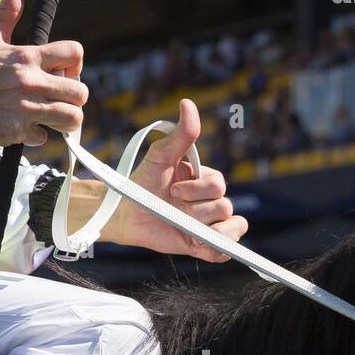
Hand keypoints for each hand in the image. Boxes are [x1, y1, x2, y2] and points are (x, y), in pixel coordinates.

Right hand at [0, 0, 86, 145]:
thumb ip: (7, 8)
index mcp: (27, 57)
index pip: (75, 53)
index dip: (75, 63)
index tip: (65, 71)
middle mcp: (30, 82)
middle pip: (81, 92)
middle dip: (75, 97)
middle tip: (60, 98)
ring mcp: (25, 109)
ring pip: (72, 118)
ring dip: (65, 120)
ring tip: (52, 116)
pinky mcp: (16, 131)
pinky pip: (44, 137)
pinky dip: (37, 135)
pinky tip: (24, 127)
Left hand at [99, 98, 247, 261]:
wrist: (124, 213)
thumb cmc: (141, 182)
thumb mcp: (161, 156)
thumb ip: (180, 134)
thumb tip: (188, 104)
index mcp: (204, 181)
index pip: (219, 184)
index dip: (197, 188)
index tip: (173, 189)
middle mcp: (209, 203)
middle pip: (224, 206)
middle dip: (197, 208)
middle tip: (172, 206)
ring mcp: (207, 225)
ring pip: (230, 228)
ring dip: (206, 227)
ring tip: (184, 224)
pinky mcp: (201, 245)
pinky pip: (225, 251)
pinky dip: (218, 248)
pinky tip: (199, 242)